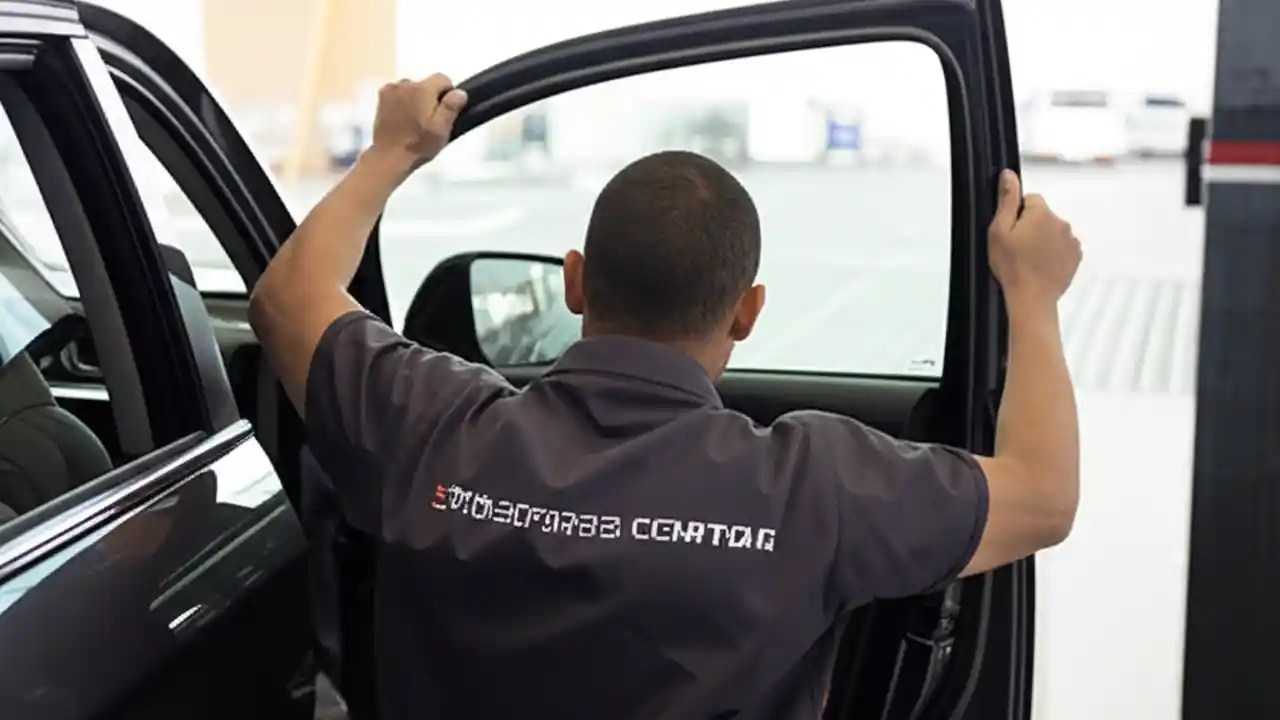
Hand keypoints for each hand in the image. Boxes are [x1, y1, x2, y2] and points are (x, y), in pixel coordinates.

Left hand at [370, 73, 467, 167]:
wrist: (389, 157)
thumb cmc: (418, 145)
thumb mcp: (441, 129)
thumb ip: (451, 107)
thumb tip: (460, 92)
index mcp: (422, 89)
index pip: (443, 79)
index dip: (448, 94)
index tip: (445, 112)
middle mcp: (405, 84)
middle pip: (426, 84)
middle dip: (430, 97)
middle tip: (429, 120)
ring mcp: (391, 90)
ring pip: (412, 89)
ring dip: (415, 99)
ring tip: (414, 121)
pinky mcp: (381, 98)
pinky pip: (398, 94)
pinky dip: (402, 102)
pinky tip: (402, 119)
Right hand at [988, 170, 1081, 305]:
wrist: (1032, 299)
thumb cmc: (1012, 267)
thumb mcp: (998, 231)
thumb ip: (1006, 200)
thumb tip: (1009, 174)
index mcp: (1041, 213)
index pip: (1030, 199)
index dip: (1016, 214)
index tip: (1010, 232)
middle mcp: (1061, 223)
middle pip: (1043, 216)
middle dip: (1031, 227)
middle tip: (1017, 248)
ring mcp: (1071, 240)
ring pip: (1053, 232)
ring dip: (1043, 240)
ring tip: (1029, 260)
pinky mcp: (1076, 256)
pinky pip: (1063, 247)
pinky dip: (1054, 253)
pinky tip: (1041, 266)